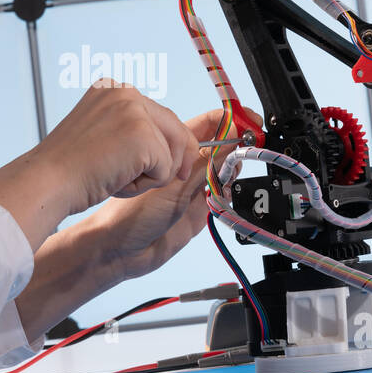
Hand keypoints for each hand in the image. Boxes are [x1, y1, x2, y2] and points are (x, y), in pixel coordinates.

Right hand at [32, 78, 201, 217]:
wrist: (47, 181)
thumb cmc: (69, 170)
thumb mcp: (102, 137)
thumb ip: (132, 132)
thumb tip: (181, 146)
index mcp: (113, 89)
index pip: (160, 115)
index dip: (171, 143)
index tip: (172, 166)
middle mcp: (125, 92)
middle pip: (175, 127)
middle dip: (176, 159)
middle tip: (166, 179)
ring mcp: (134, 112)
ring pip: (172, 152)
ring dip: (151, 175)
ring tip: (116, 179)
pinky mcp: (142, 136)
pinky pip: (166, 170)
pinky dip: (145, 186)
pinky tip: (116, 183)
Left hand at [87, 106, 262, 281]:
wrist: (123, 252)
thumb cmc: (129, 215)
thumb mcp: (172, 186)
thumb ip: (205, 165)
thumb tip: (232, 142)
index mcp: (171, 149)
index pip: (207, 126)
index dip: (229, 121)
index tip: (248, 120)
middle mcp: (184, 167)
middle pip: (219, 146)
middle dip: (236, 144)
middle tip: (248, 146)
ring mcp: (192, 187)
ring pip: (223, 170)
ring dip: (232, 169)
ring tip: (231, 172)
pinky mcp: (199, 209)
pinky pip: (221, 194)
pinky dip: (229, 190)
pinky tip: (226, 191)